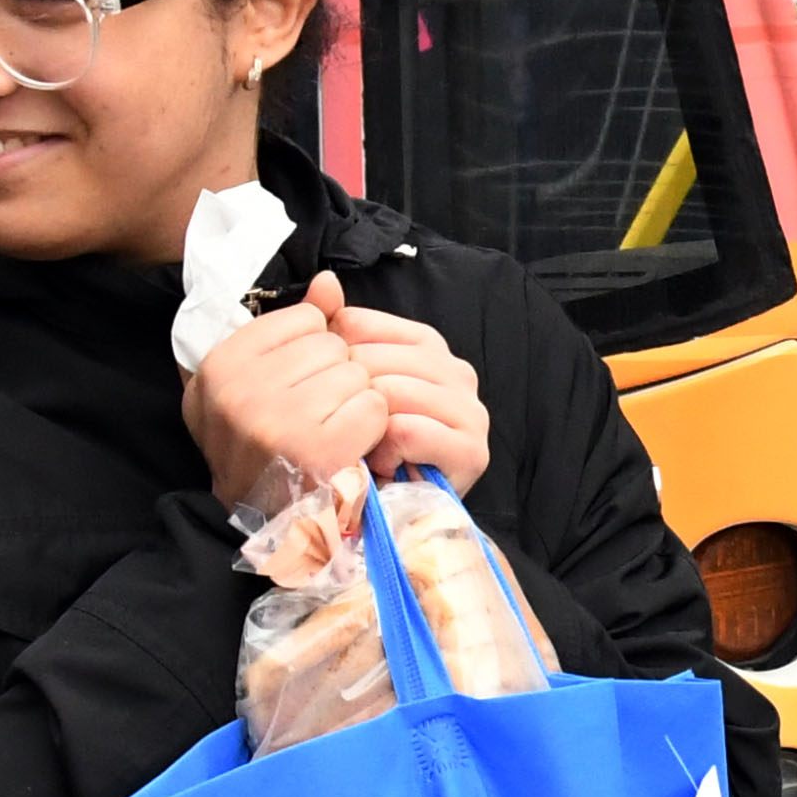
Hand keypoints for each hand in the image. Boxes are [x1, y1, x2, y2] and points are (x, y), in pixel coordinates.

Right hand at [184, 299, 385, 510]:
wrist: (271, 525)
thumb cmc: (267, 447)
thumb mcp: (258, 381)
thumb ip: (295, 326)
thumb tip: (329, 282)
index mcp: (220, 366)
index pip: (303, 321)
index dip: (313, 354)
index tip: (297, 389)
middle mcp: (239, 392)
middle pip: (332, 347)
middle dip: (336, 378)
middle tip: (317, 417)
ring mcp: (276, 421)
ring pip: (355, 374)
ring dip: (355, 404)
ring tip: (330, 433)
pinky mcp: (316, 451)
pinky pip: (373, 406)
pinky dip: (370, 428)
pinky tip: (348, 448)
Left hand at [315, 274, 491, 494]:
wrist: (396, 515)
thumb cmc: (369, 449)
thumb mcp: (347, 388)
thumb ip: (338, 332)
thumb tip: (324, 281)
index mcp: (428, 348)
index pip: (366, 327)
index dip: (334, 359)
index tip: (326, 391)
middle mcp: (457, 373)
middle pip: (380, 359)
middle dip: (350, 395)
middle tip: (340, 427)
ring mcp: (470, 412)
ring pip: (395, 392)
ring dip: (367, 424)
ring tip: (362, 447)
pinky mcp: (471, 451)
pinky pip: (411, 430)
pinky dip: (387, 447)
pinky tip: (380, 461)